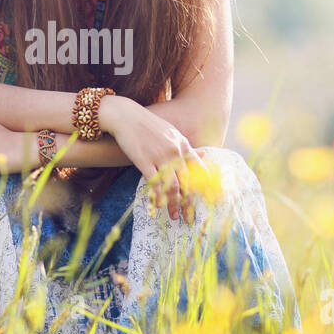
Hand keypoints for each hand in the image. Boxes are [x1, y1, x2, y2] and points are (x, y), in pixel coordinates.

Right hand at [99, 96, 203, 221]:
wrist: (126, 115)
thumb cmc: (148, 124)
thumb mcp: (172, 132)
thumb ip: (186, 146)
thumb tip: (204, 153)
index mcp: (183, 144)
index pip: (199, 169)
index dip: (204, 187)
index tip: (207, 202)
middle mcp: (174, 151)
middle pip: (187, 182)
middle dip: (189, 202)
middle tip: (191, 218)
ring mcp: (159, 156)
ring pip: (171, 185)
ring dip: (174, 204)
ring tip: (174, 217)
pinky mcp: (143, 160)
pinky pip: (153, 182)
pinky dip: (157, 196)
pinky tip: (158, 206)